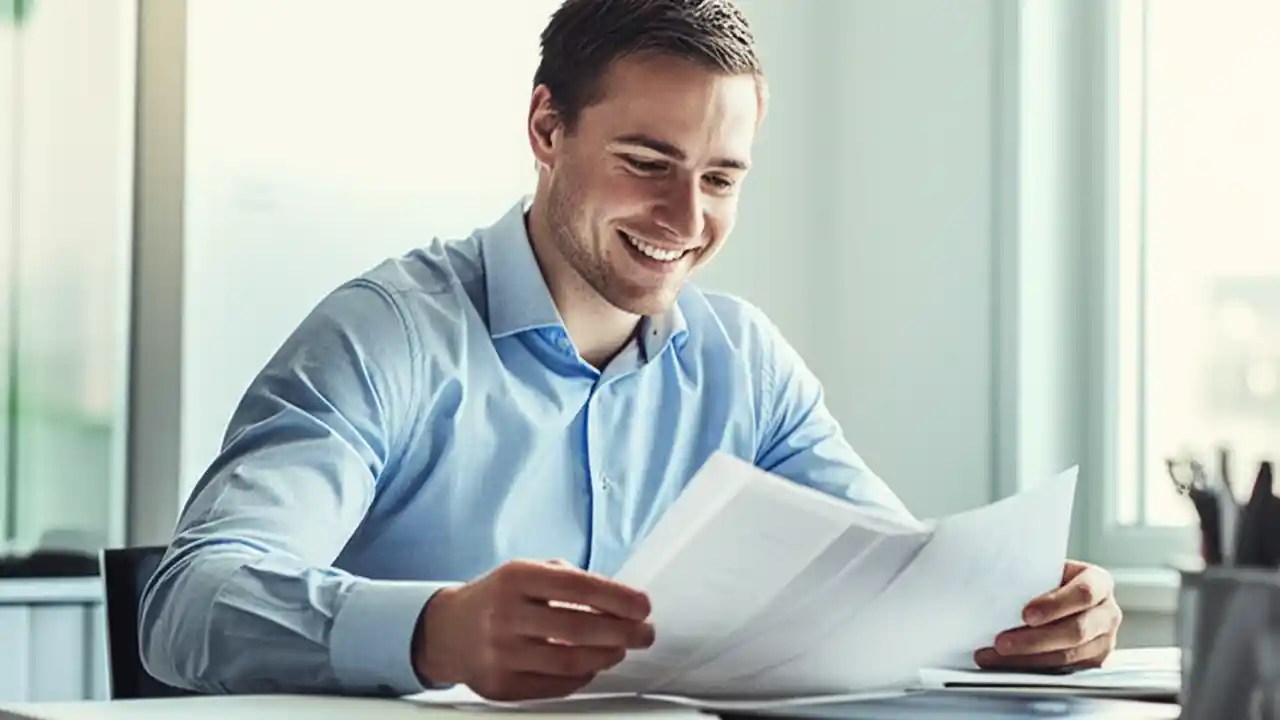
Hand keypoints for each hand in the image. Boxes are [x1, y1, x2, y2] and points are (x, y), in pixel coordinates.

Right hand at [412, 559, 653, 700]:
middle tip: (644, 632)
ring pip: (570, 661)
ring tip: (621, 649)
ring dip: (606, 656)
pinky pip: (555, 684)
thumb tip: (617, 599)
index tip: (643, 606)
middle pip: (578, 627)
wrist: (447, 631)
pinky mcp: (501, 685)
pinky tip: (592, 664)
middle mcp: (505, 615)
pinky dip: (583, 675)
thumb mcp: (525, 573)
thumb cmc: (497, 598)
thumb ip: (567, 580)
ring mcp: (501, 653)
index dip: (616, 597)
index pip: (577, 586)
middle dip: (622, 631)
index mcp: (515, 579)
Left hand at [975, 560, 1121, 670]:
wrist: (1062, 599)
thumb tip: (993, 583)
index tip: (1025, 615)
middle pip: (1076, 631)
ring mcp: (1104, 641)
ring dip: (1028, 659)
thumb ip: (1032, 577)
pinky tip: (1007, 664)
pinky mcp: (1093, 663)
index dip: (1055, 605)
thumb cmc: (1049, 581)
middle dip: (1036, 639)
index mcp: (1099, 582)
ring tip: (995, 656)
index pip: (1084, 593)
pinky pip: (1064, 672)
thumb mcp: (1047, 570)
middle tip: (1002, 642)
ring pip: (1068, 656)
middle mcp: (1107, 613)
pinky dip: (1032, 669)